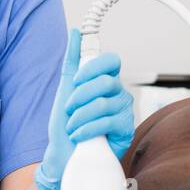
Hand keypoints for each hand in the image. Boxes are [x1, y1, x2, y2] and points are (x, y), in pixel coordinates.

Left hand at [34, 27, 135, 189]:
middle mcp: (118, 94)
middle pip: (105, 81)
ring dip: (80, 116)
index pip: (111, 61)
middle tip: (70, 109)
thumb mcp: (64, 90)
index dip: (93, 67)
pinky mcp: (126, 130)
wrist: (63, 157)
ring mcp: (124, 111)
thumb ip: (72, 61)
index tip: (76, 80)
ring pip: (103, 102)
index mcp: (105, 82)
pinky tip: (79, 136)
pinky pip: (107, 121)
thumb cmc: (65, 125)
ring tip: (73, 127)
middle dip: (80, 96)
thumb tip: (75, 32)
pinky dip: (86, 128)